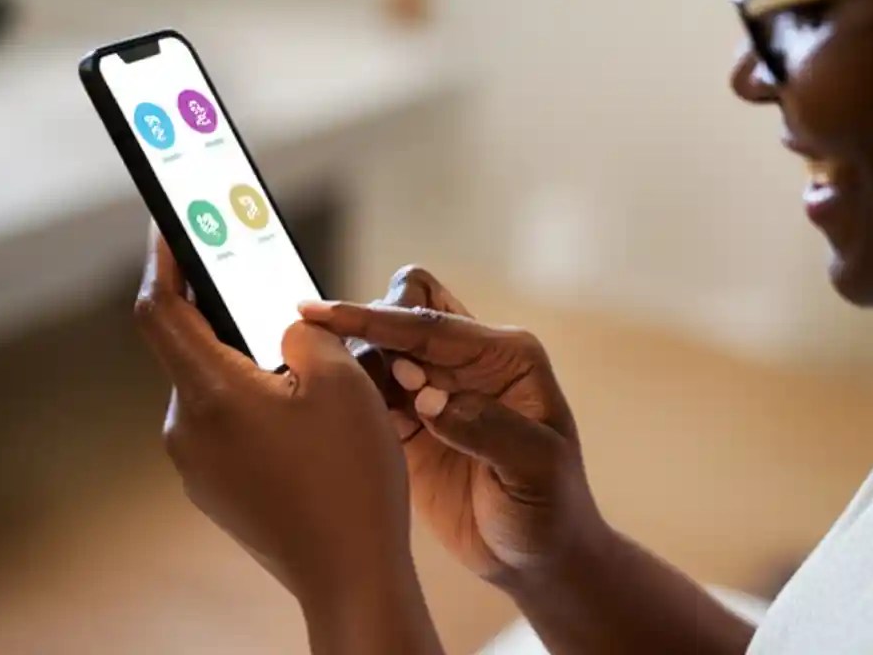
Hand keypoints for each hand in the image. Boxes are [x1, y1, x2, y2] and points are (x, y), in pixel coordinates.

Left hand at [133, 230, 413, 607]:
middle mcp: (187, 430)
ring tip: (300, 356)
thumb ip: (303, 333)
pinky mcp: (216, 490)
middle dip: (225, 310)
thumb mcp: (341, 383)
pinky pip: (225, 426)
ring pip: (213, 387)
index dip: (161, 257)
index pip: (159, 307)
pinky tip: (302, 411)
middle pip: (190, 347)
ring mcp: (198, 466)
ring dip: (247, 361)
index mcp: (210, 394)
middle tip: (260, 279)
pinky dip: (253, 401)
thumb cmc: (350, 477)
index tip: (169, 222)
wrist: (351, 575)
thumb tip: (280, 323)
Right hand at [300, 267, 607, 589]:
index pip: (430, 324)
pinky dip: (348, 396)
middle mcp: (468, 364)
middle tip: (342, 371)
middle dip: (364, 328)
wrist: (538, 558)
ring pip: (378, 352)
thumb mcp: (535, 468)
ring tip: (328, 395)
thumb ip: (487, 429)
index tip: (321, 313)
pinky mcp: (409, 426)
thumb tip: (427, 400)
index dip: (375, 318)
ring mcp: (434, 392)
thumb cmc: (552, 509)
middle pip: (401, 314)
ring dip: (352, 364)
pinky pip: (368, 395)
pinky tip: (331, 413)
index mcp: (504, 357)